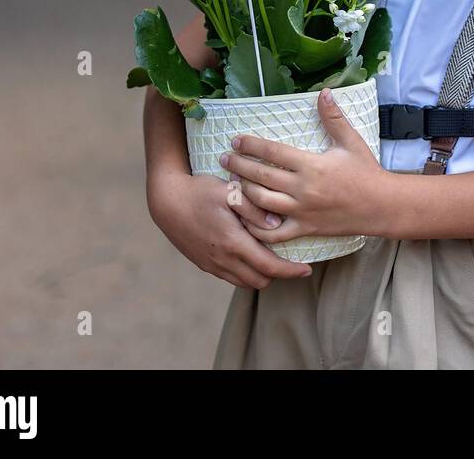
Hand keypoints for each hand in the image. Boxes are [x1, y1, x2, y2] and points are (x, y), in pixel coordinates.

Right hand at [148, 170, 314, 289]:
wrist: (166, 201)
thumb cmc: (200, 192)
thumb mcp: (229, 193)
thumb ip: (254, 208)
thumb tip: (276, 225)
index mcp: (233, 243)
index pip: (270, 267)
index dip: (291, 271)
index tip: (307, 270)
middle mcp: (222, 259)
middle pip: (260, 280)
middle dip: (278, 274)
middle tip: (292, 262)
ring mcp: (211, 264)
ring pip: (244, 282)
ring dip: (260, 274)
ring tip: (272, 257)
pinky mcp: (204, 263)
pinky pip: (230, 276)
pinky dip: (244, 271)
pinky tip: (249, 254)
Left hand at [220, 87, 386, 242]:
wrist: (380, 206)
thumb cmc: (366, 172)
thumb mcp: (351, 141)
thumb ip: (334, 118)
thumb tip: (324, 92)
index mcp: (311, 166)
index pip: (273, 153)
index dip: (251, 145)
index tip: (236, 140)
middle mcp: (302, 189)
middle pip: (261, 176)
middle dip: (239, 166)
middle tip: (224, 158)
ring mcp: (301, 211)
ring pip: (262, 203)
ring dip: (243, 191)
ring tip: (232, 182)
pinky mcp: (304, 229)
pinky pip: (274, 233)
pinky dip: (257, 228)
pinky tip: (246, 219)